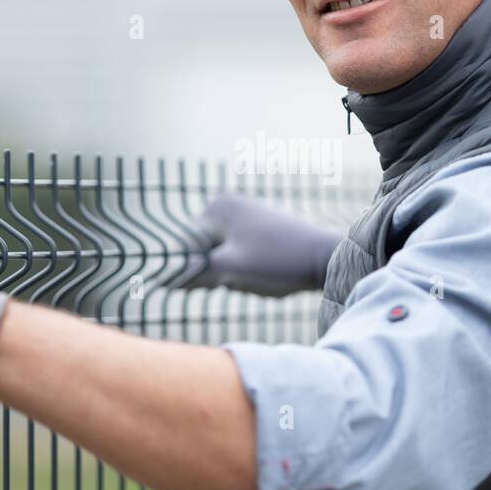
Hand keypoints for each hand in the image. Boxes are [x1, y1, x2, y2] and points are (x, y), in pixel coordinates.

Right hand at [181, 193, 345, 296]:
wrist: (327, 258)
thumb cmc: (278, 260)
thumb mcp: (230, 270)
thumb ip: (193, 273)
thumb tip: (163, 281)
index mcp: (218, 207)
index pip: (184, 245)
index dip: (192, 270)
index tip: (210, 282)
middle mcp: (228, 207)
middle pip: (202, 251)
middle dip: (215, 272)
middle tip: (242, 277)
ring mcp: (245, 219)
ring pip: (220, 258)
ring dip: (231, 274)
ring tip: (258, 273)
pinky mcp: (258, 234)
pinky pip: (238, 258)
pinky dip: (245, 271)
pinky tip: (265, 273)